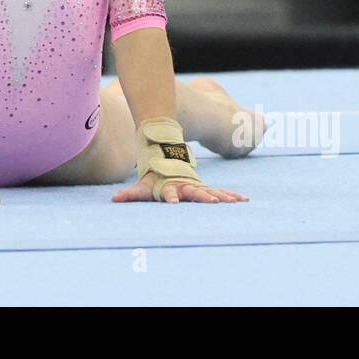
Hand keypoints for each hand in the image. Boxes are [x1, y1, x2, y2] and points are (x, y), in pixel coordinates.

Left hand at [112, 171, 248, 203]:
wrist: (166, 155)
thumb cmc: (154, 177)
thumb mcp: (142, 186)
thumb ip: (131, 194)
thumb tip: (115, 199)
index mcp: (170, 186)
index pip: (169, 192)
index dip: (170, 196)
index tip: (172, 202)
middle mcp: (186, 185)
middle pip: (196, 191)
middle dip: (204, 197)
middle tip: (214, 203)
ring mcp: (197, 185)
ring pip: (212, 191)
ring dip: (223, 196)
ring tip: (235, 201)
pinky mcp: (205, 188)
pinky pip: (220, 192)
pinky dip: (231, 195)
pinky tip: (244, 200)